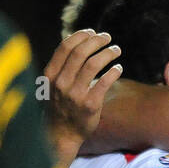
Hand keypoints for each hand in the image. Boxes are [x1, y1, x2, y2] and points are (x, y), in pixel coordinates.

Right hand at [43, 30, 123, 160]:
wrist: (61, 135)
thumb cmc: (59, 106)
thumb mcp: (52, 85)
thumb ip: (62, 66)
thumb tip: (80, 42)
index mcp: (50, 75)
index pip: (65, 46)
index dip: (81, 35)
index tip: (92, 32)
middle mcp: (61, 83)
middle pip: (81, 52)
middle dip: (97, 40)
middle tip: (108, 38)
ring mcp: (75, 95)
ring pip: (94, 63)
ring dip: (108, 53)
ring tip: (116, 50)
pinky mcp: (90, 105)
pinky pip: (105, 82)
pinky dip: (114, 71)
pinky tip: (118, 68)